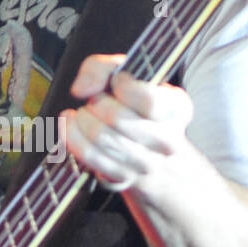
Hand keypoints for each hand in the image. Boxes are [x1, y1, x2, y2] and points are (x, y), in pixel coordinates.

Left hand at [60, 54, 193, 193]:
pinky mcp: (123, 177)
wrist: (143, 146)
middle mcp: (167, 140)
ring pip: (102, 138)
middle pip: (119, 119)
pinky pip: (90, 156)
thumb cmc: (132, 102)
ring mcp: (147, 164)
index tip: (117, 81)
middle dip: (97, 103)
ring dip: (83, 119)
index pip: (149, 101)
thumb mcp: (124, 72)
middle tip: (95, 99)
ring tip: (83, 112)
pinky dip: (72, 136)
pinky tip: (70, 124)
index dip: (124, 87)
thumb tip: (82, 89)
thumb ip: (99, 68)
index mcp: (177, 109)